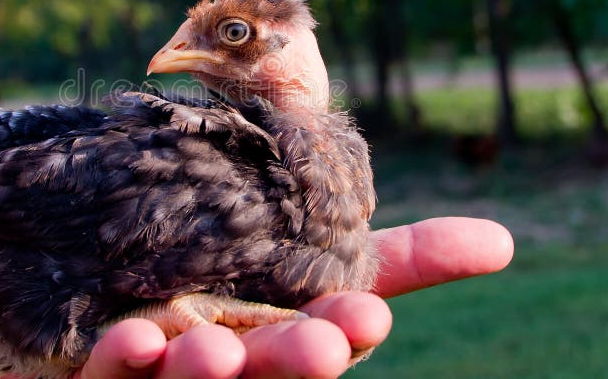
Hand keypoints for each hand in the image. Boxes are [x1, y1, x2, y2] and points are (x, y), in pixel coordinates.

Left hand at [75, 217, 512, 378]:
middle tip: (326, 342)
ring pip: (190, 376)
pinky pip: (109, 376)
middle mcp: (231, 351)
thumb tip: (502, 242)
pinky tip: (133, 339)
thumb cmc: (229, 275)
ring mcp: (167, 365)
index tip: (366, 318)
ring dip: (207, 367)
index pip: (326, 328)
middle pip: (266, 363)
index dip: (347, 328)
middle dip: (296, 359)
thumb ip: (392, 252)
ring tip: (215, 351)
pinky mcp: (105, 370)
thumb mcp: (305, 250)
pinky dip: (122, 361)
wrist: (115, 285)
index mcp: (281, 322)